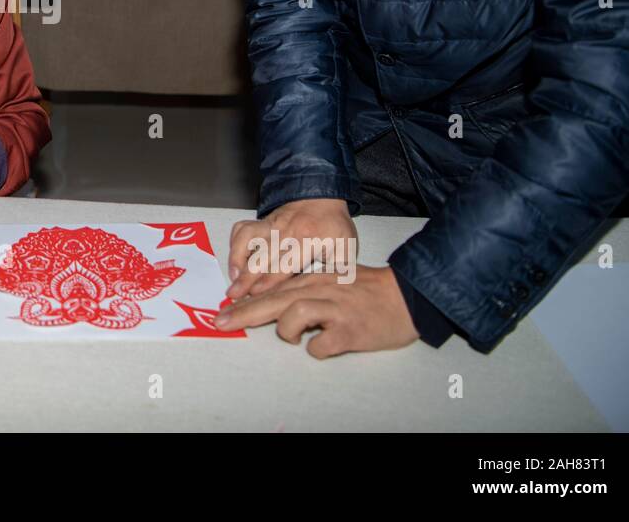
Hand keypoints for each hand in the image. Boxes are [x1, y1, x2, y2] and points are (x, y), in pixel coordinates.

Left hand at [212, 265, 419, 357]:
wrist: (407, 297)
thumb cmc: (369, 291)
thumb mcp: (333, 280)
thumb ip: (306, 288)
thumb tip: (277, 301)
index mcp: (314, 280)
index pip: (273, 288)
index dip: (247, 300)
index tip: (226, 308)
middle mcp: (321, 290)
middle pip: (273, 300)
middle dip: (243, 312)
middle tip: (221, 322)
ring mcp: (336, 309)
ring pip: (293, 314)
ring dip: (286, 330)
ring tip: (295, 337)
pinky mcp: (351, 330)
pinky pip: (323, 343)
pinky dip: (317, 349)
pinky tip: (322, 347)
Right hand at [226, 197, 357, 299]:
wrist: (322, 195)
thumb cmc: (333, 225)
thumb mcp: (346, 248)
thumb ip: (338, 272)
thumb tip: (330, 294)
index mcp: (309, 240)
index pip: (285, 263)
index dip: (269, 280)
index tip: (256, 295)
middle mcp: (286, 232)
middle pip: (262, 256)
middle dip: (247, 277)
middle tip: (234, 294)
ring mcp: (271, 225)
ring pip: (249, 240)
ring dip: (237, 259)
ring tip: (232, 279)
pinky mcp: (262, 221)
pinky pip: (242, 228)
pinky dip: (235, 244)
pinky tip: (234, 261)